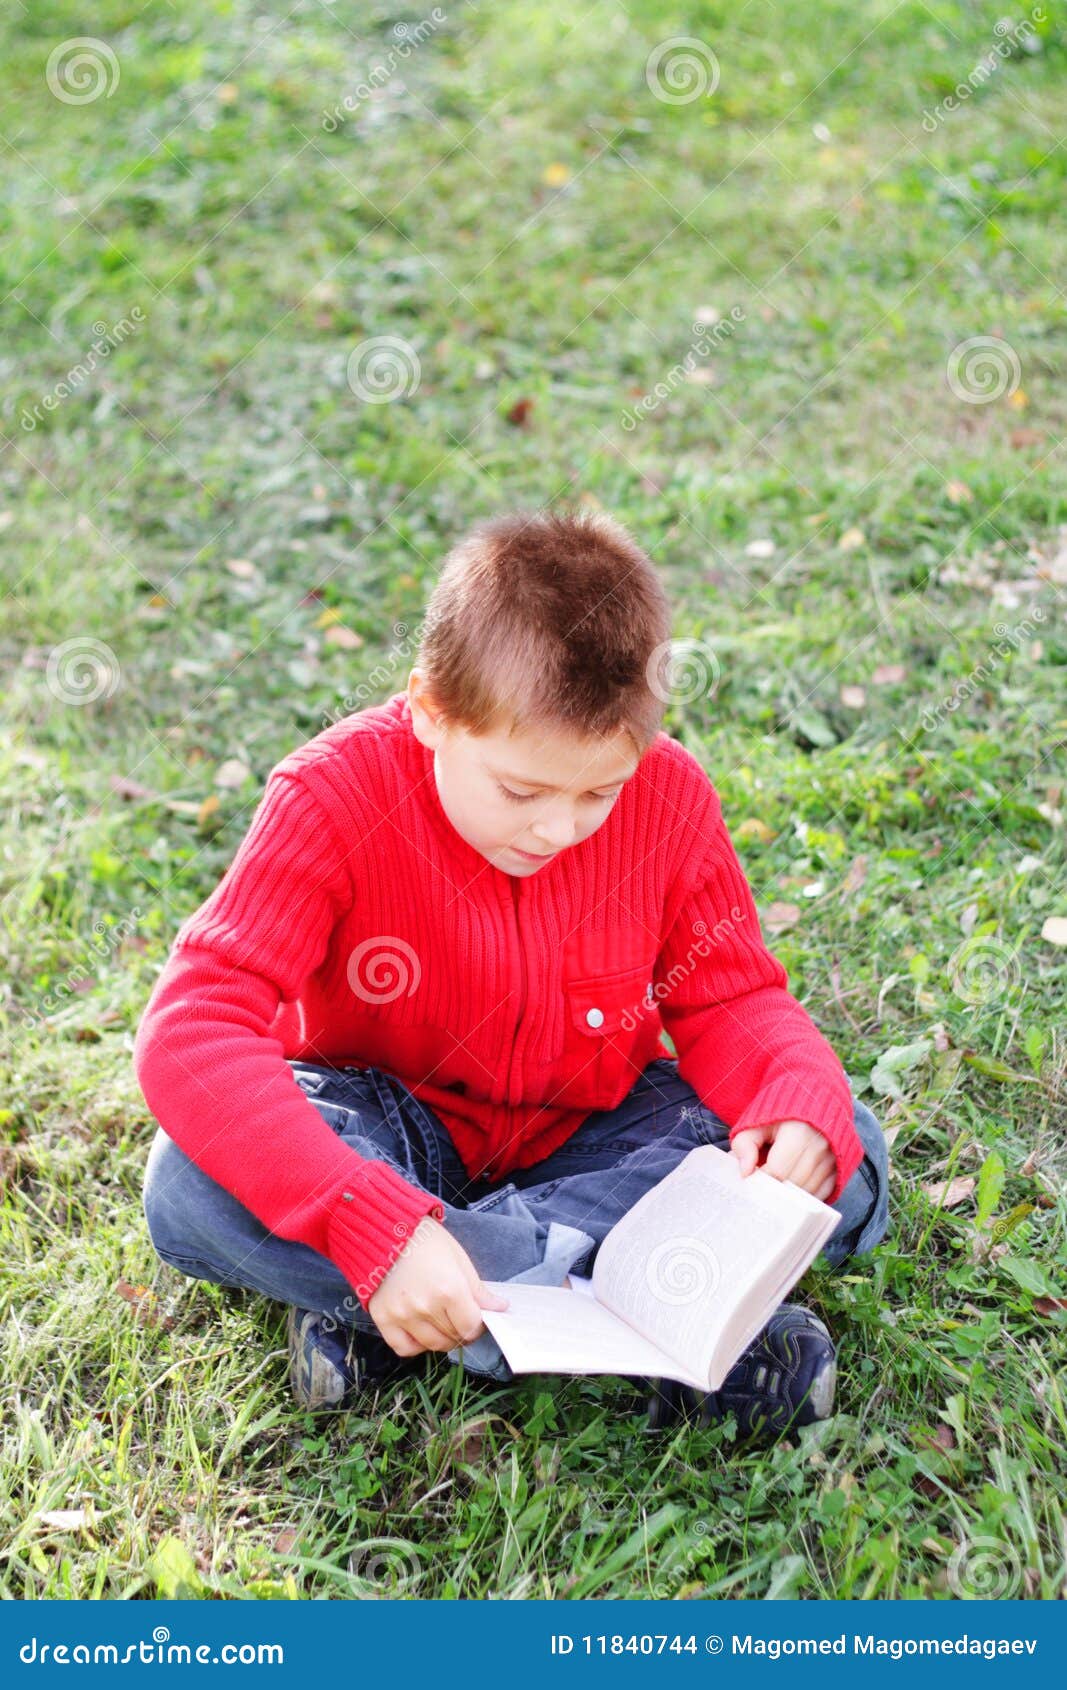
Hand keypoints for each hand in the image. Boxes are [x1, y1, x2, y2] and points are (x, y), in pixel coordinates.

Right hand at [367, 1214, 509, 1357]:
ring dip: (442, 1339)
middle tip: (460, 1319)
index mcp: (449, 1290)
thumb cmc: (426, 1240)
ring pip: (431, 1345)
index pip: (471, 1327)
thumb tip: (500, 1308)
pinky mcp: (383, 1318)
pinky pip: (404, 1348)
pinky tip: (421, 1330)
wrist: (385, 1228)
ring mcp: (402, 1315)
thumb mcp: (458, 1258)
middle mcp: (425, 1307)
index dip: (478, 1326)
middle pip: (453, 1338)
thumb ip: (478, 1289)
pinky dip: (415, 1345)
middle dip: (462, 1331)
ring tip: (442, 1323)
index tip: (476, 1318)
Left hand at [730, 1119, 835, 1201]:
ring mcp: (833, 1160)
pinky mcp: (840, 1170)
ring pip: (806, 1193)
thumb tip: (745, 1172)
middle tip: (762, 1181)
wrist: (815, 1102)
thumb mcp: (757, 1122)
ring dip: (789, 1193)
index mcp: (799, 1131)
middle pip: (792, 1184)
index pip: (777, 1170)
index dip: (761, 1178)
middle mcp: (820, 1147)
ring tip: (778, 1179)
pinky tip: (793, 1184)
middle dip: (774, 1187)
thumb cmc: (781, 1115)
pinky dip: (805, 1195)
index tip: (752, 1176)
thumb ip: (745, 1143)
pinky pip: (820, 1194)